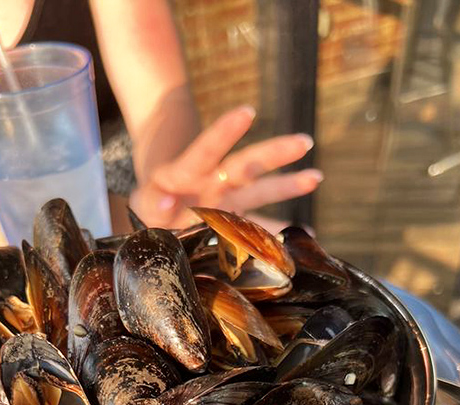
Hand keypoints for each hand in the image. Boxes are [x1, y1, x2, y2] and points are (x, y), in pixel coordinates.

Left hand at [129, 105, 321, 230]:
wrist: (158, 205)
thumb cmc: (152, 202)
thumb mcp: (144, 198)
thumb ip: (151, 200)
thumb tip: (164, 202)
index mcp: (189, 174)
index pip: (207, 149)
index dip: (224, 133)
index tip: (247, 113)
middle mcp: (214, 183)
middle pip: (246, 164)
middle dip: (274, 153)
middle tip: (304, 142)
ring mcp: (228, 201)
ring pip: (259, 190)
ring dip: (287, 184)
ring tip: (315, 177)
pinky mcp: (233, 221)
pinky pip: (259, 227)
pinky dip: (281, 232)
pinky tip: (310, 236)